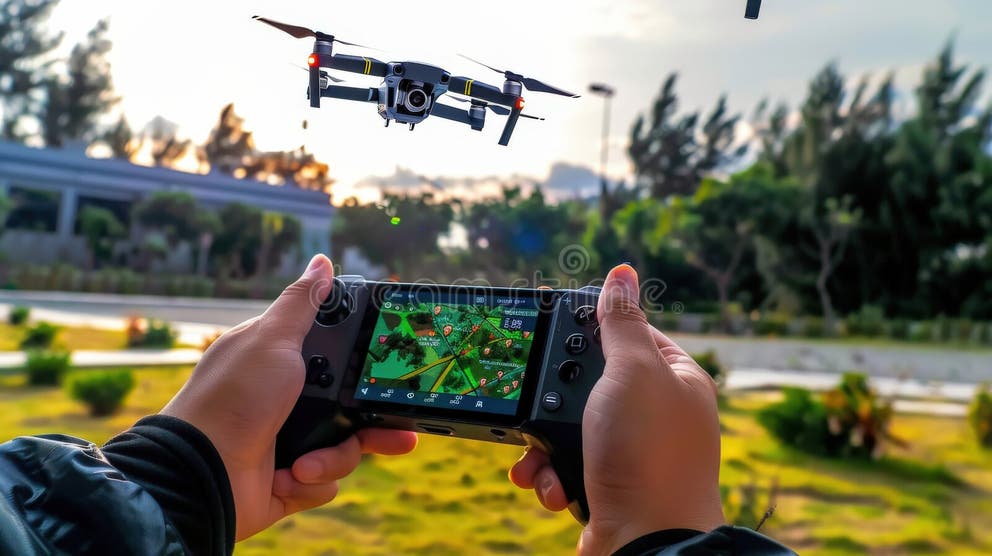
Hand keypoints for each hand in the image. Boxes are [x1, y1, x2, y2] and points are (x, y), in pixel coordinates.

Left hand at [161, 255, 417, 539]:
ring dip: (332, 458)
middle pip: (352, 408)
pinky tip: (287, 478)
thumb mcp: (272, 339)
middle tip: (401, 432)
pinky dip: (311, 481)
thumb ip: (302, 302)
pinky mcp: (289, 481)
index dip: (365, 367)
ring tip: (304, 465)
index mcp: (281, 364)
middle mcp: (287, 402)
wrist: (204, 475)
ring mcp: (289, 442)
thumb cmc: (235, 399)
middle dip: (373, 425)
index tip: (390, 373)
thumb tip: (321, 261)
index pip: (337, 358)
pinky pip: (326, 481)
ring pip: (345, 449)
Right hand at [510, 264, 723, 554]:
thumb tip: (622, 273)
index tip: (552, 335)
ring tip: (536, 461)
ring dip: (543, 445)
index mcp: (676, 379)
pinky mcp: (611, 485)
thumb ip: (621, 323)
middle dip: (554, 400)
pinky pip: (570, 465)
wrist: (646, 545)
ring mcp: (635, 452)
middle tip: (534, 405)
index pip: (631, 334)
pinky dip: (552, 475)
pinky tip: (551, 486)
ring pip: (572, 428)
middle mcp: (659, 414)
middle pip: (591, 384)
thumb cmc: (647, 454)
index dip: (590, 332)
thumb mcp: (632, 371)